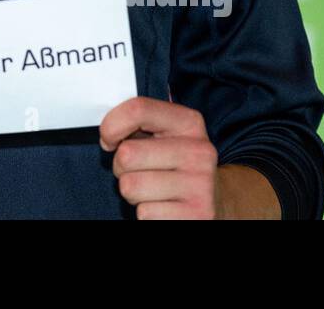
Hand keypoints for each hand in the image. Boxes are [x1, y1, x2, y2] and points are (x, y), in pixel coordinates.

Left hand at [99, 96, 218, 218]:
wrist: (215, 201)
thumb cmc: (176, 165)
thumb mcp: (163, 135)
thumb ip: (138, 124)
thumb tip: (109, 133)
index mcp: (189, 123)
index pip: (138, 109)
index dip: (112, 125)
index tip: (109, 140)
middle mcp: (198, 151)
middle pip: (127, 154)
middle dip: (121, 167)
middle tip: (139, 171)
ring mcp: (200, 185)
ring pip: (130, 187)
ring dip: (133, 193)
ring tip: (152, 190)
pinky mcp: (197, 215)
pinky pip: (144, 214)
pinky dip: (146, 213)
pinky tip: (163, 207)